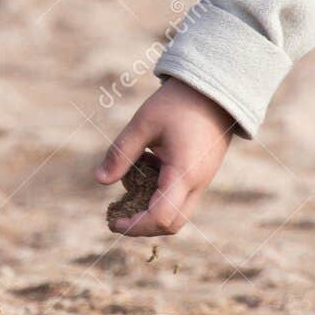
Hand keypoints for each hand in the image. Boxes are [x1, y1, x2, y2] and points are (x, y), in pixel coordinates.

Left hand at [95, 78, 234, 235]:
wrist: (215, 88)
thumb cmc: (178, 103)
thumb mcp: (143, 124)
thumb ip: (121, 154)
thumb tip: (100, 180)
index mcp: (184, 174)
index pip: (160, 218)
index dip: (134, 225)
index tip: (112, 220)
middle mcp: (197, 183)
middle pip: (171, 224)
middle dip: (142, 225)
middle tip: (117, 214)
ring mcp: (202, 180)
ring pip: (176, 211)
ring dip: (150, 206)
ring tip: (130, 179)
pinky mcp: (201, 173)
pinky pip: (180, 195)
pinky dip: (159, 191)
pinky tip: (146, 164)